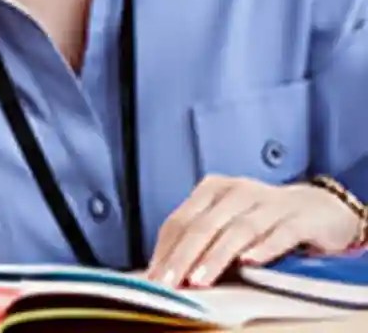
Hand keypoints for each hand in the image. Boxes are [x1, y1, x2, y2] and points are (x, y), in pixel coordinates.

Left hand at [146, 175, 360, 288]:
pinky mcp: (301, 217)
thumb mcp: (226, 225)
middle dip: (183, 257)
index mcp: (212, 189)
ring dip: (216, 256)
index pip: (180, 221)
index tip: (153, 278)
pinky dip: (264, 248)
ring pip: (238, 230)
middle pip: (204, 226)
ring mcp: (270, 201)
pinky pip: (280, 232)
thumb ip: (199, 243)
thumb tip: (164, 272)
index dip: (165, 251)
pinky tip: (249, 263)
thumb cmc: (262, 221)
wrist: (319, 209)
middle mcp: (238, 190)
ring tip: (200, 280)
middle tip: (169, 283)